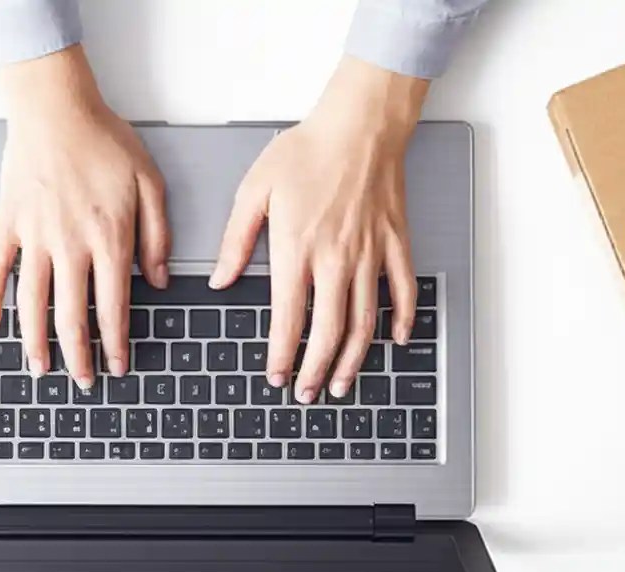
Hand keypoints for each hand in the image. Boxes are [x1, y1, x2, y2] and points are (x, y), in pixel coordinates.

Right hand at [0, 46, 169, 386]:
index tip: (117, 367)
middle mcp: (69, 245)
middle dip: (78, 356)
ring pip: (32, 302)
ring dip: (35, 341)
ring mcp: (34, 237)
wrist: (54, 108)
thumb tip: (159, 280)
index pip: (113, 307)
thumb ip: (157, 236)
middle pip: (71, 316)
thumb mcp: (150, 183)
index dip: (115, 344)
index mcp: (108, 239)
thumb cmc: (103, 140)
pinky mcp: (8, 224)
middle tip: (82, 380)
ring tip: (40, 368)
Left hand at [211, 57, 427, 402]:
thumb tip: (222, 281)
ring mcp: (370, 254)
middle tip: (308, 393)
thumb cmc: (306, 151)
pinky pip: (402, 291)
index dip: (282, 355)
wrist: (359, 125)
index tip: (276, 376)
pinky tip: (395, 341)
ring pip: (365, 322)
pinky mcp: (395, 244)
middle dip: (317, 370)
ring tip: (342, 383)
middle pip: (329, 332)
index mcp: (297, 250)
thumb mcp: (254, 191)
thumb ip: (236, 241)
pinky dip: (402, 320)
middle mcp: (336, 260)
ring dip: (353, 359)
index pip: (288, 319)